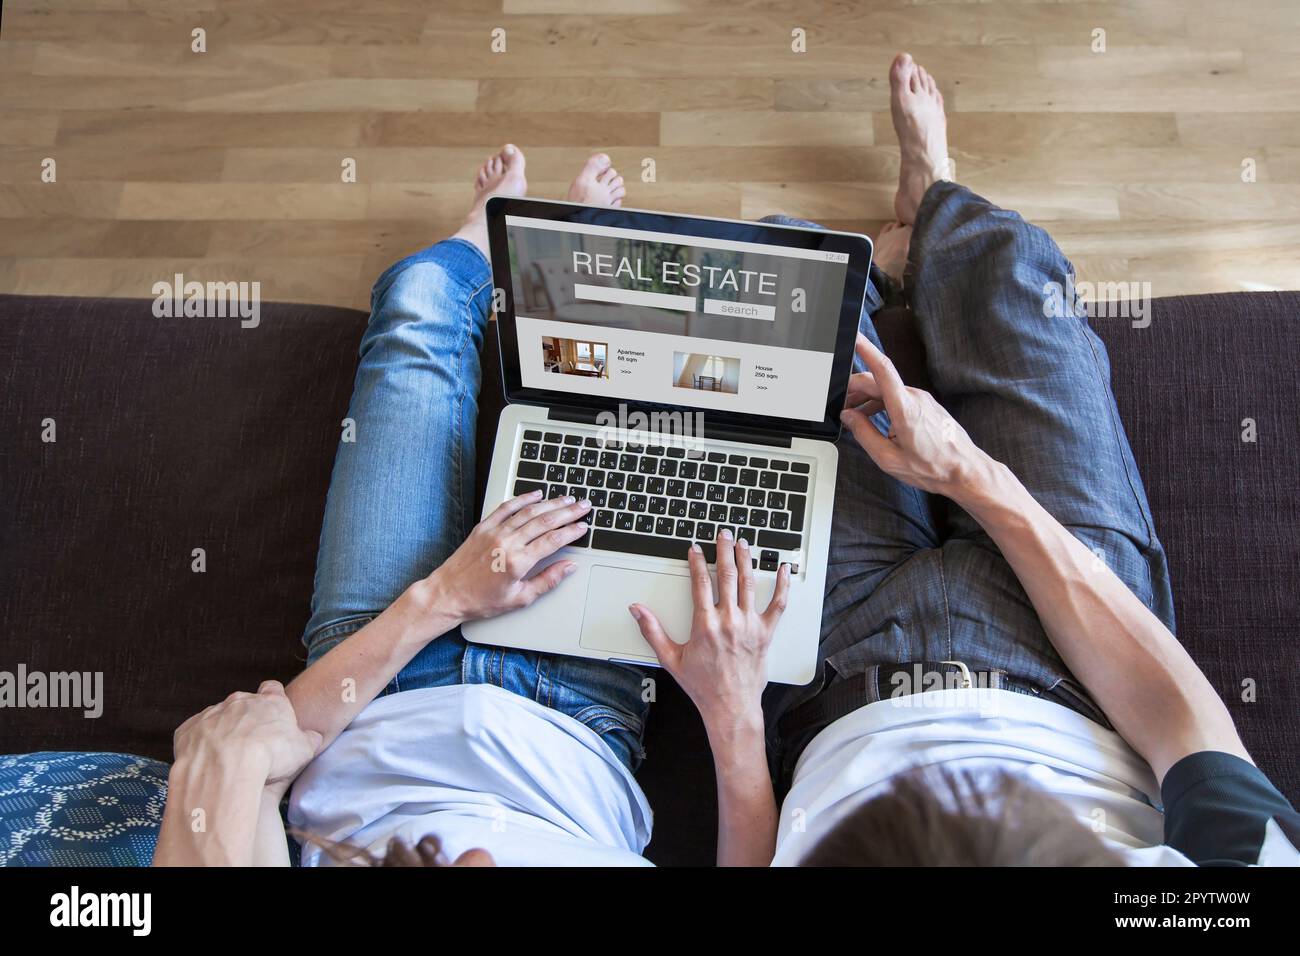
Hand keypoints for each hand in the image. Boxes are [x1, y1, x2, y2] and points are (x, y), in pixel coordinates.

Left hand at [173, 681, 321, 794]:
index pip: (273, 689)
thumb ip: (309, 740)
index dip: (274, 700)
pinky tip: (207, 762)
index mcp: (269, 702)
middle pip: (243, 704)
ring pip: (217, 718)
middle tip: (251, 745)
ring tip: (227, 759)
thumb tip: (313, 737)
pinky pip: (194, 733)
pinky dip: (200, 745)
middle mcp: (239, 701)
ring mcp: (211, 713)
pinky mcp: (188, 729)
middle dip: (246, 720)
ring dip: (222, 733)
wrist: (226, 767)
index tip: (274, 715)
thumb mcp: (303, 750)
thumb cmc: (270, 756)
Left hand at [426, 489, 589, 622]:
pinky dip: (523, 499)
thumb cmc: (481, 600)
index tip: (584, 526)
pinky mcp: (483, 527)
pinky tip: (536, 495)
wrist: (447, 594)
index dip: (572, 532)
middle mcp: (507, 543)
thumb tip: (568, 567)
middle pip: (545, 521)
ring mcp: (494, 532)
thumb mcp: (519, 599)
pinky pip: (507, 508)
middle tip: (584, 506)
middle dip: (568, 512)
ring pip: (529, 511)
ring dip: (551, 503)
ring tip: (567, 499)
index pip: (553, 541)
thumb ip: (547, 581)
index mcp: (518, 562)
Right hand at [629, 531, 789, 730]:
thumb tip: (637, 610)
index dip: (697, 561)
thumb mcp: (670, 659)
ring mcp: (750, 625)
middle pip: (727, 575)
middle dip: (724, 550)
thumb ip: (652, 631)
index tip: (695, 548)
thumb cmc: (702, 686)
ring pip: (749, 583)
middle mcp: (729, 620)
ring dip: (746, 560)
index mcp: (705, 624)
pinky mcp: (766, 632)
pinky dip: (782, 584)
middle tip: (723, 535)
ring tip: (744, 544)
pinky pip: (778, 604)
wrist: (730, 707)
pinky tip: (782, 569)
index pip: (700, 582)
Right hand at [840, 333, 986, 497]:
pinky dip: (881, 403)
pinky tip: (875, 420)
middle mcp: (914, 397)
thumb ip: (864, 434)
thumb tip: (849, 417)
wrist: (964, 470)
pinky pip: (897, 396)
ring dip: (867, 398)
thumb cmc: (932, 467)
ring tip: (855, 416)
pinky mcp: (925, 404)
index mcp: (904, 408)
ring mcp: (922, 399)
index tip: (854, 337)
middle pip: (877, 381)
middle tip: (839, 403)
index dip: (866, 349)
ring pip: (886, 389)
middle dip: (854, 388)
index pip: (882, 369)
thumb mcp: (888, 458)